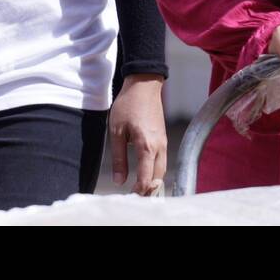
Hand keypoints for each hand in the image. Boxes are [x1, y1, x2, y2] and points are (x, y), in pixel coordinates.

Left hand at [108, 74, 167, 194]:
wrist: (144, 84)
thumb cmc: (128, 105)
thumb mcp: (116, 131)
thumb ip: (118, 158)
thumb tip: (119, 180)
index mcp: (147, 146)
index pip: (146, 178)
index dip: (138, 191)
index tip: (128, 195)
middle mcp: (159, 147)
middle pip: (158, 177)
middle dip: (147, 190)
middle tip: (134, 195)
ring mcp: (164, 142)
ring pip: (162, 169)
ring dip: (152, 180)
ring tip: (139, 187)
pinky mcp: (163, 137)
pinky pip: (162, 160)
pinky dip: (155, 170)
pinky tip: (145, 171)